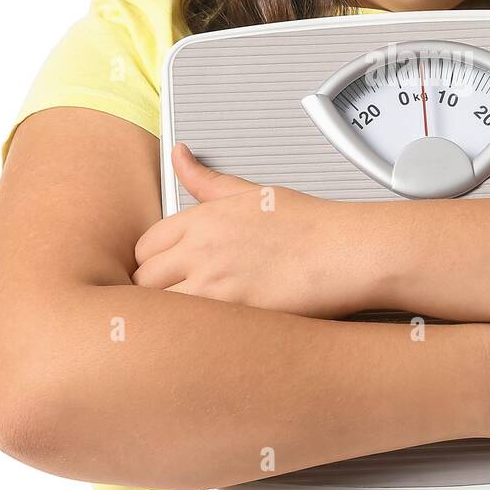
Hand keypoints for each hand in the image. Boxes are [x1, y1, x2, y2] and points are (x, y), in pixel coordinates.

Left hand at [132, 142, 375, 318]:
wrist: (346, 251)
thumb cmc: (308, 225)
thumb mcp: (251, 192)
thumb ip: (207, 180)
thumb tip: (178, 154)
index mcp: (202, 218)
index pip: (144, 247)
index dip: (153, 264)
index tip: (168, 274)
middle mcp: (200, 249)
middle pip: (143, 280)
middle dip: (154, 292)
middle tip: (178, 300)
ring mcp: (214, 283)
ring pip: (159, 309)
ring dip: (169, 317)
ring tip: (189, 321)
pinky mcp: (232, 313)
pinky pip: (189, 330)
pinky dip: (191, 335)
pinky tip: (208, 334)